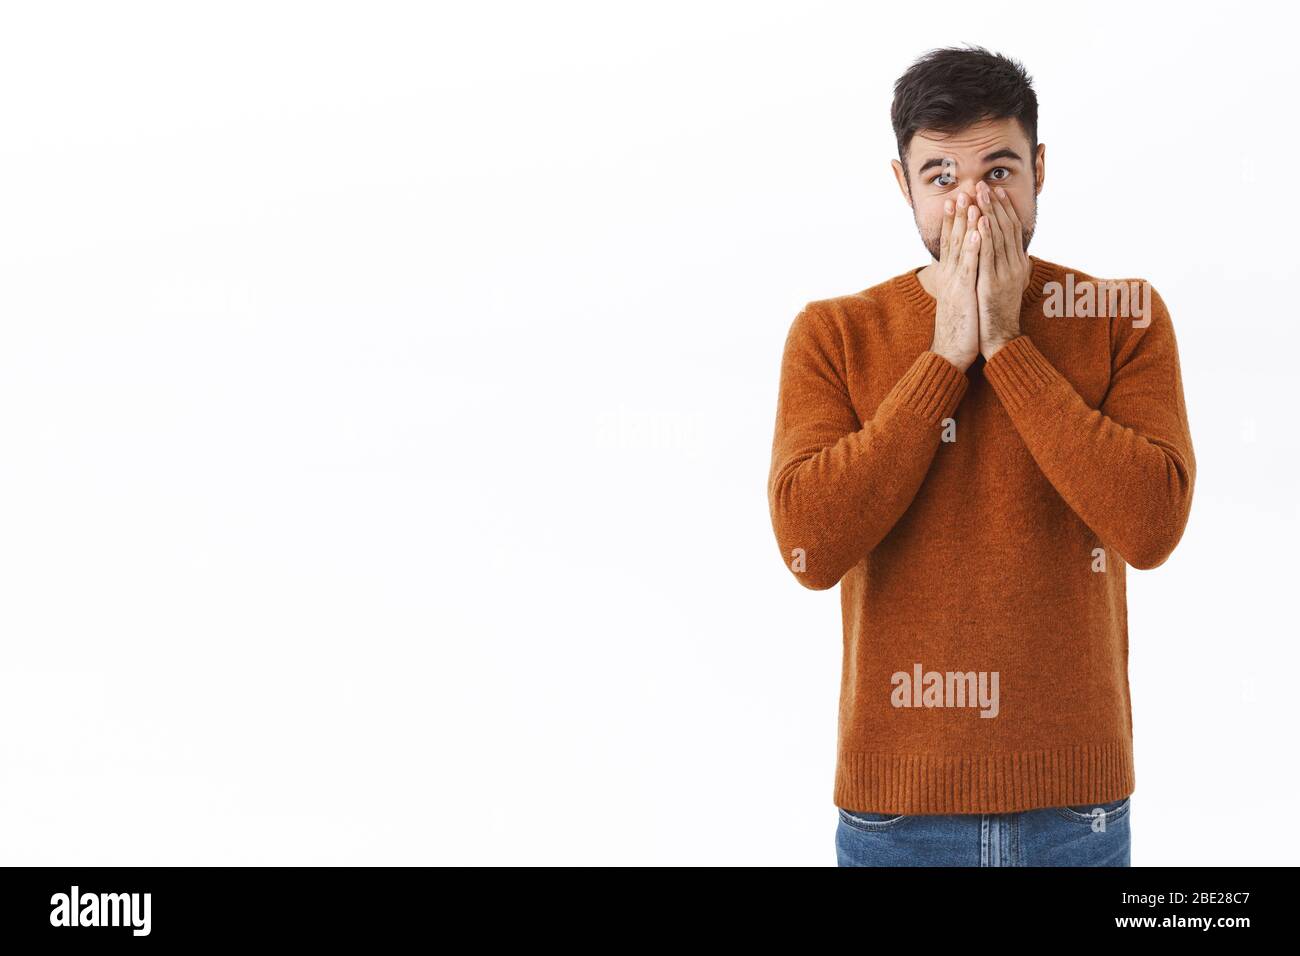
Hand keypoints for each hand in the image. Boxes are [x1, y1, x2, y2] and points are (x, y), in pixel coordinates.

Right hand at [929, 192, 980, 371]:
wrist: (950, 353)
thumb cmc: (958, 329)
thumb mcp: (959, 300)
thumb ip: (961, 283)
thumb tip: (965, 273)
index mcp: (950, 277)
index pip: (952, 242)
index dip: (955, 220)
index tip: (958, 199)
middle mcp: (950, 276)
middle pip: (954, 238)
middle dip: (959, 213)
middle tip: (962, 189)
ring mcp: (955, 283)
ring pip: (961, 247)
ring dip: (965, 222)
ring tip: (970, 200)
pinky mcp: (963, 293)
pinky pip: (969, 265)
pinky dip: (973, 246)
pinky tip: (977, 230)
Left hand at [974, 182, 1031, 359]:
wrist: (1000, 339)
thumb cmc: (998, 313)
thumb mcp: (1004, 285)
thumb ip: (1005, 266)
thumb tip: (1004, 250)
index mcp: (1018, 264)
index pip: (1012, 229)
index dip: (1004, 209)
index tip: (995, 191)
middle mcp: (1015, 266)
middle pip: (1006, 228)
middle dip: (995, 204)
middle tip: (985, 184)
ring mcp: (1005, 274)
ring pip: (998, 237)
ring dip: (989, 213)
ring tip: (981, 193)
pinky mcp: (992, 284)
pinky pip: (989, 256)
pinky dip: (985, 236)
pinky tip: (981, 220)